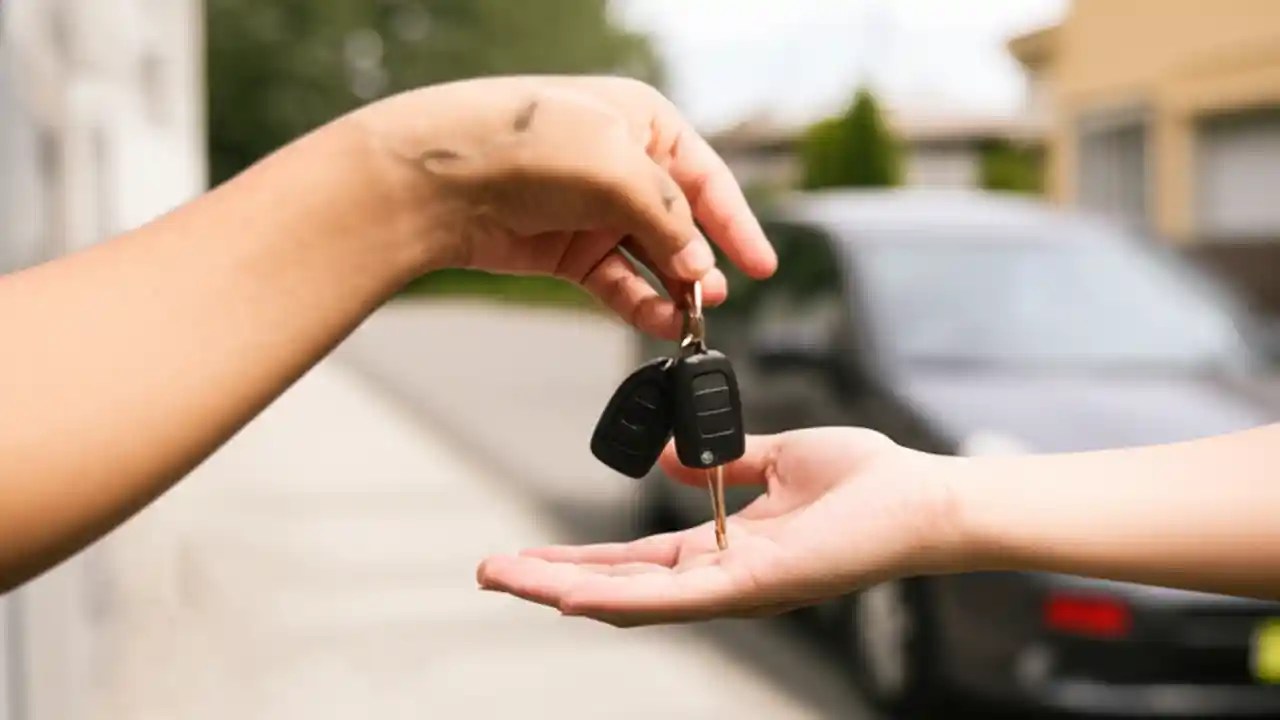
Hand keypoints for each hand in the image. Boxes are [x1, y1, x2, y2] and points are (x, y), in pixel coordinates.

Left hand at [350, 76, 777, 337]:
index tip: (761, 266)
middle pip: (682, 222)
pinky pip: (617, 281)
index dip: (736, 223)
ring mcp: (593, 209)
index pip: (707, 177)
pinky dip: (640, 303)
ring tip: (694, 318)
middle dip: (703, 261)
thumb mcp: (618, 168)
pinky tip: (661, 321)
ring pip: (651, 257)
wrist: (438, 179)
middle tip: (718, 297)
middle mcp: (622, 163)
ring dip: (674, 288)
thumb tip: (699, 267)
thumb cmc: (525, 143)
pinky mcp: (566, 249)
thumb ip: (670, 220)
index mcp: (643, 121)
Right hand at [477, 428, 963, 625]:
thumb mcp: (780, 460)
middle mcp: (720, 578)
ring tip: (506, 579)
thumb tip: (678, 463)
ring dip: (563, 590)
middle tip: (489, 571)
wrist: (922, 496)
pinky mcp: (753, 584)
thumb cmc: (867, 482)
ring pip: (632, 600)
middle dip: (550, 580)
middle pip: (619, 586)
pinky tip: (567, 594)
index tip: (528, 552)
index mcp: (723, 550)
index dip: (578, 560)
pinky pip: (673, 597)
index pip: (635, 563)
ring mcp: (734, 588)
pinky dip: (615, 598)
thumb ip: (727, 462)